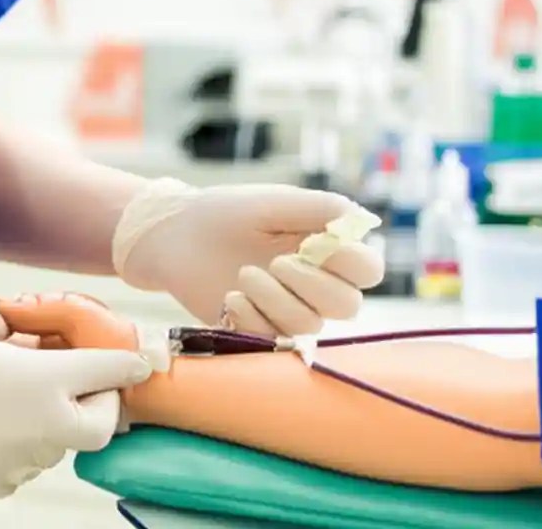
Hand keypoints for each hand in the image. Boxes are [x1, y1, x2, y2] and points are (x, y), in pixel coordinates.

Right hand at [0, 297, 152, 500]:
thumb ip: (15, 325)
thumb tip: (34, 339)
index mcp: (39, 380)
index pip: (110, 372)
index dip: (127, 361)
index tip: (137, 359)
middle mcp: (37, 430)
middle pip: (100, 425)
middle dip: (98, 401)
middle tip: (74, 379)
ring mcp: (12, 465)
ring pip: (57, 445)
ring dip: (49, 419)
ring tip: (4, 389)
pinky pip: (20, 464)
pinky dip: (15, 443)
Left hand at [112, 179, 383, 335]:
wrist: (174, 236)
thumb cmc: (225, 212)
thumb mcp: (273, 202)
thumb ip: (319, 209)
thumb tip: (361, 222)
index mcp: (326, 249)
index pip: (367, 270)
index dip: (352, 264)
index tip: (318, 247)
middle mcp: (315, 283)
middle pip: (347, 305)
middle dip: (313, 284)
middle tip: (277, 262)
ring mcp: (288, 309)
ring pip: (309, 323)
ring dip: (276, 299)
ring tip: (243, 275)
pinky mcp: (259, 329)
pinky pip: (273, 338)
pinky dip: (252, 317)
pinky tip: (231, 296)